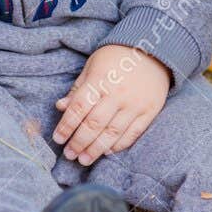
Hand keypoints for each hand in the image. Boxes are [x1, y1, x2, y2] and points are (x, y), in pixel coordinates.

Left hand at [52, 45, 170, 164]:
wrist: (154, 51)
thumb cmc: (116, 57)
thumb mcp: (93, 66)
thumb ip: (78, 89)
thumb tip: (60, 107)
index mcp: (100, 80)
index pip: (79, 107)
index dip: (67, 126)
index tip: (58, 139)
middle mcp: (117, 94)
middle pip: (94, 124)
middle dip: (79, 142)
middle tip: (69, 155)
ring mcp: (135, 104)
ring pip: (113, 133)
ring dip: (96, 149)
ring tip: (84, 159)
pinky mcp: (149, 111)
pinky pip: (133, 134)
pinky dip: (119, 145)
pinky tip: (106, 152)